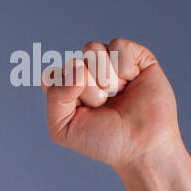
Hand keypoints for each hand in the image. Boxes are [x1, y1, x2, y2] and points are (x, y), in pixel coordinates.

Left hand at [40, 37, 182, 172]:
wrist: (139, 144)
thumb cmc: (102, 141)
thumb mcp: (63, 128)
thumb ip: (55, 96)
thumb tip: (78, 66)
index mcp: (67, 91)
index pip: (51, 76)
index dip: (62, 90)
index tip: (77, 110)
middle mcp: (87, 73)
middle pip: (72, 62)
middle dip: (86, 89)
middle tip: (101, 107)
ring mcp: (110, 63)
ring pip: (93, 49)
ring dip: (104, 77)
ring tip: (116, 94)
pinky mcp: (134, 56)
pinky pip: (117, 45)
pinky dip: (124, 67)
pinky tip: (132, 81)